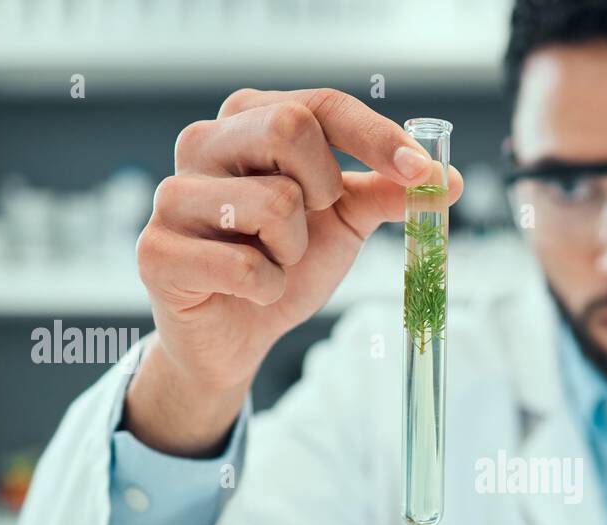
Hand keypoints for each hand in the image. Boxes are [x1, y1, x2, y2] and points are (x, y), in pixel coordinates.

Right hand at [128, 87, 464, 455]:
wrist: (236, 337)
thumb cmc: (282, 265)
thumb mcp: (343, 224)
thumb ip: (387, 195)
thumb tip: (450, 181)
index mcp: (249, 122)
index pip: (320, 105)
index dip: (377, 137)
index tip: (423, 173)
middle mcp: (203, 143)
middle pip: (292, 130)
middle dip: (325, 190)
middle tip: (312, 224)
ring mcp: (172, 195)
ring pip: (274, 204)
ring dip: (293, 252)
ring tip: (271, 263)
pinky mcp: (156, 250)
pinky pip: (244, 265)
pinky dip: (267, 289)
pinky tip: (247, 292)